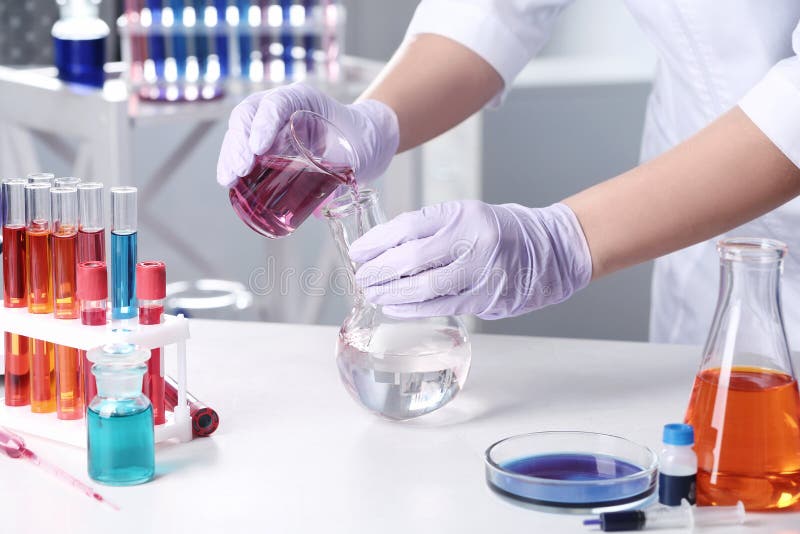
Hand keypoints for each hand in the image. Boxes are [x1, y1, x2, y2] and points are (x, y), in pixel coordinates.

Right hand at [217, 82, 398, 186]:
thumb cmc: (362, 140)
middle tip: (240, 170)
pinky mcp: (268, 143)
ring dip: (230, 155)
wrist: (365, 140)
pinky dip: (234, 163)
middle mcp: (282, 107)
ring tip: (228, 180)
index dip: (263, 123)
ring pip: (240, 130)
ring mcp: (271, 124)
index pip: (277, 102)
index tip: (258, 149)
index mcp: (305, 98)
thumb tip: (318, 206)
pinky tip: (230, 182)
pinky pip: (245, 148)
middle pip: (249, 114)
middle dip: (239, 141)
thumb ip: (341, 172)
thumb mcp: (357, 152)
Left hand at [348, 201, 591, 318]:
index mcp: (463, 214)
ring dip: (392, 293)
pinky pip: (441, 306)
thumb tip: (381, 249)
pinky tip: (395, 306)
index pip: (409, 227)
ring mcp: (481, 271)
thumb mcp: (464, 216)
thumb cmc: (496, 231)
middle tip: (362, 277)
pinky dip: (413, 308)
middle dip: (380, 270)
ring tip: (372, 293)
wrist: (548, 250)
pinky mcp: (486, 297)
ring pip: (425, 287)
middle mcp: (473, 240)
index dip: (377, 242)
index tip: (358, 252)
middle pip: (413, 258)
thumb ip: (428, 229)